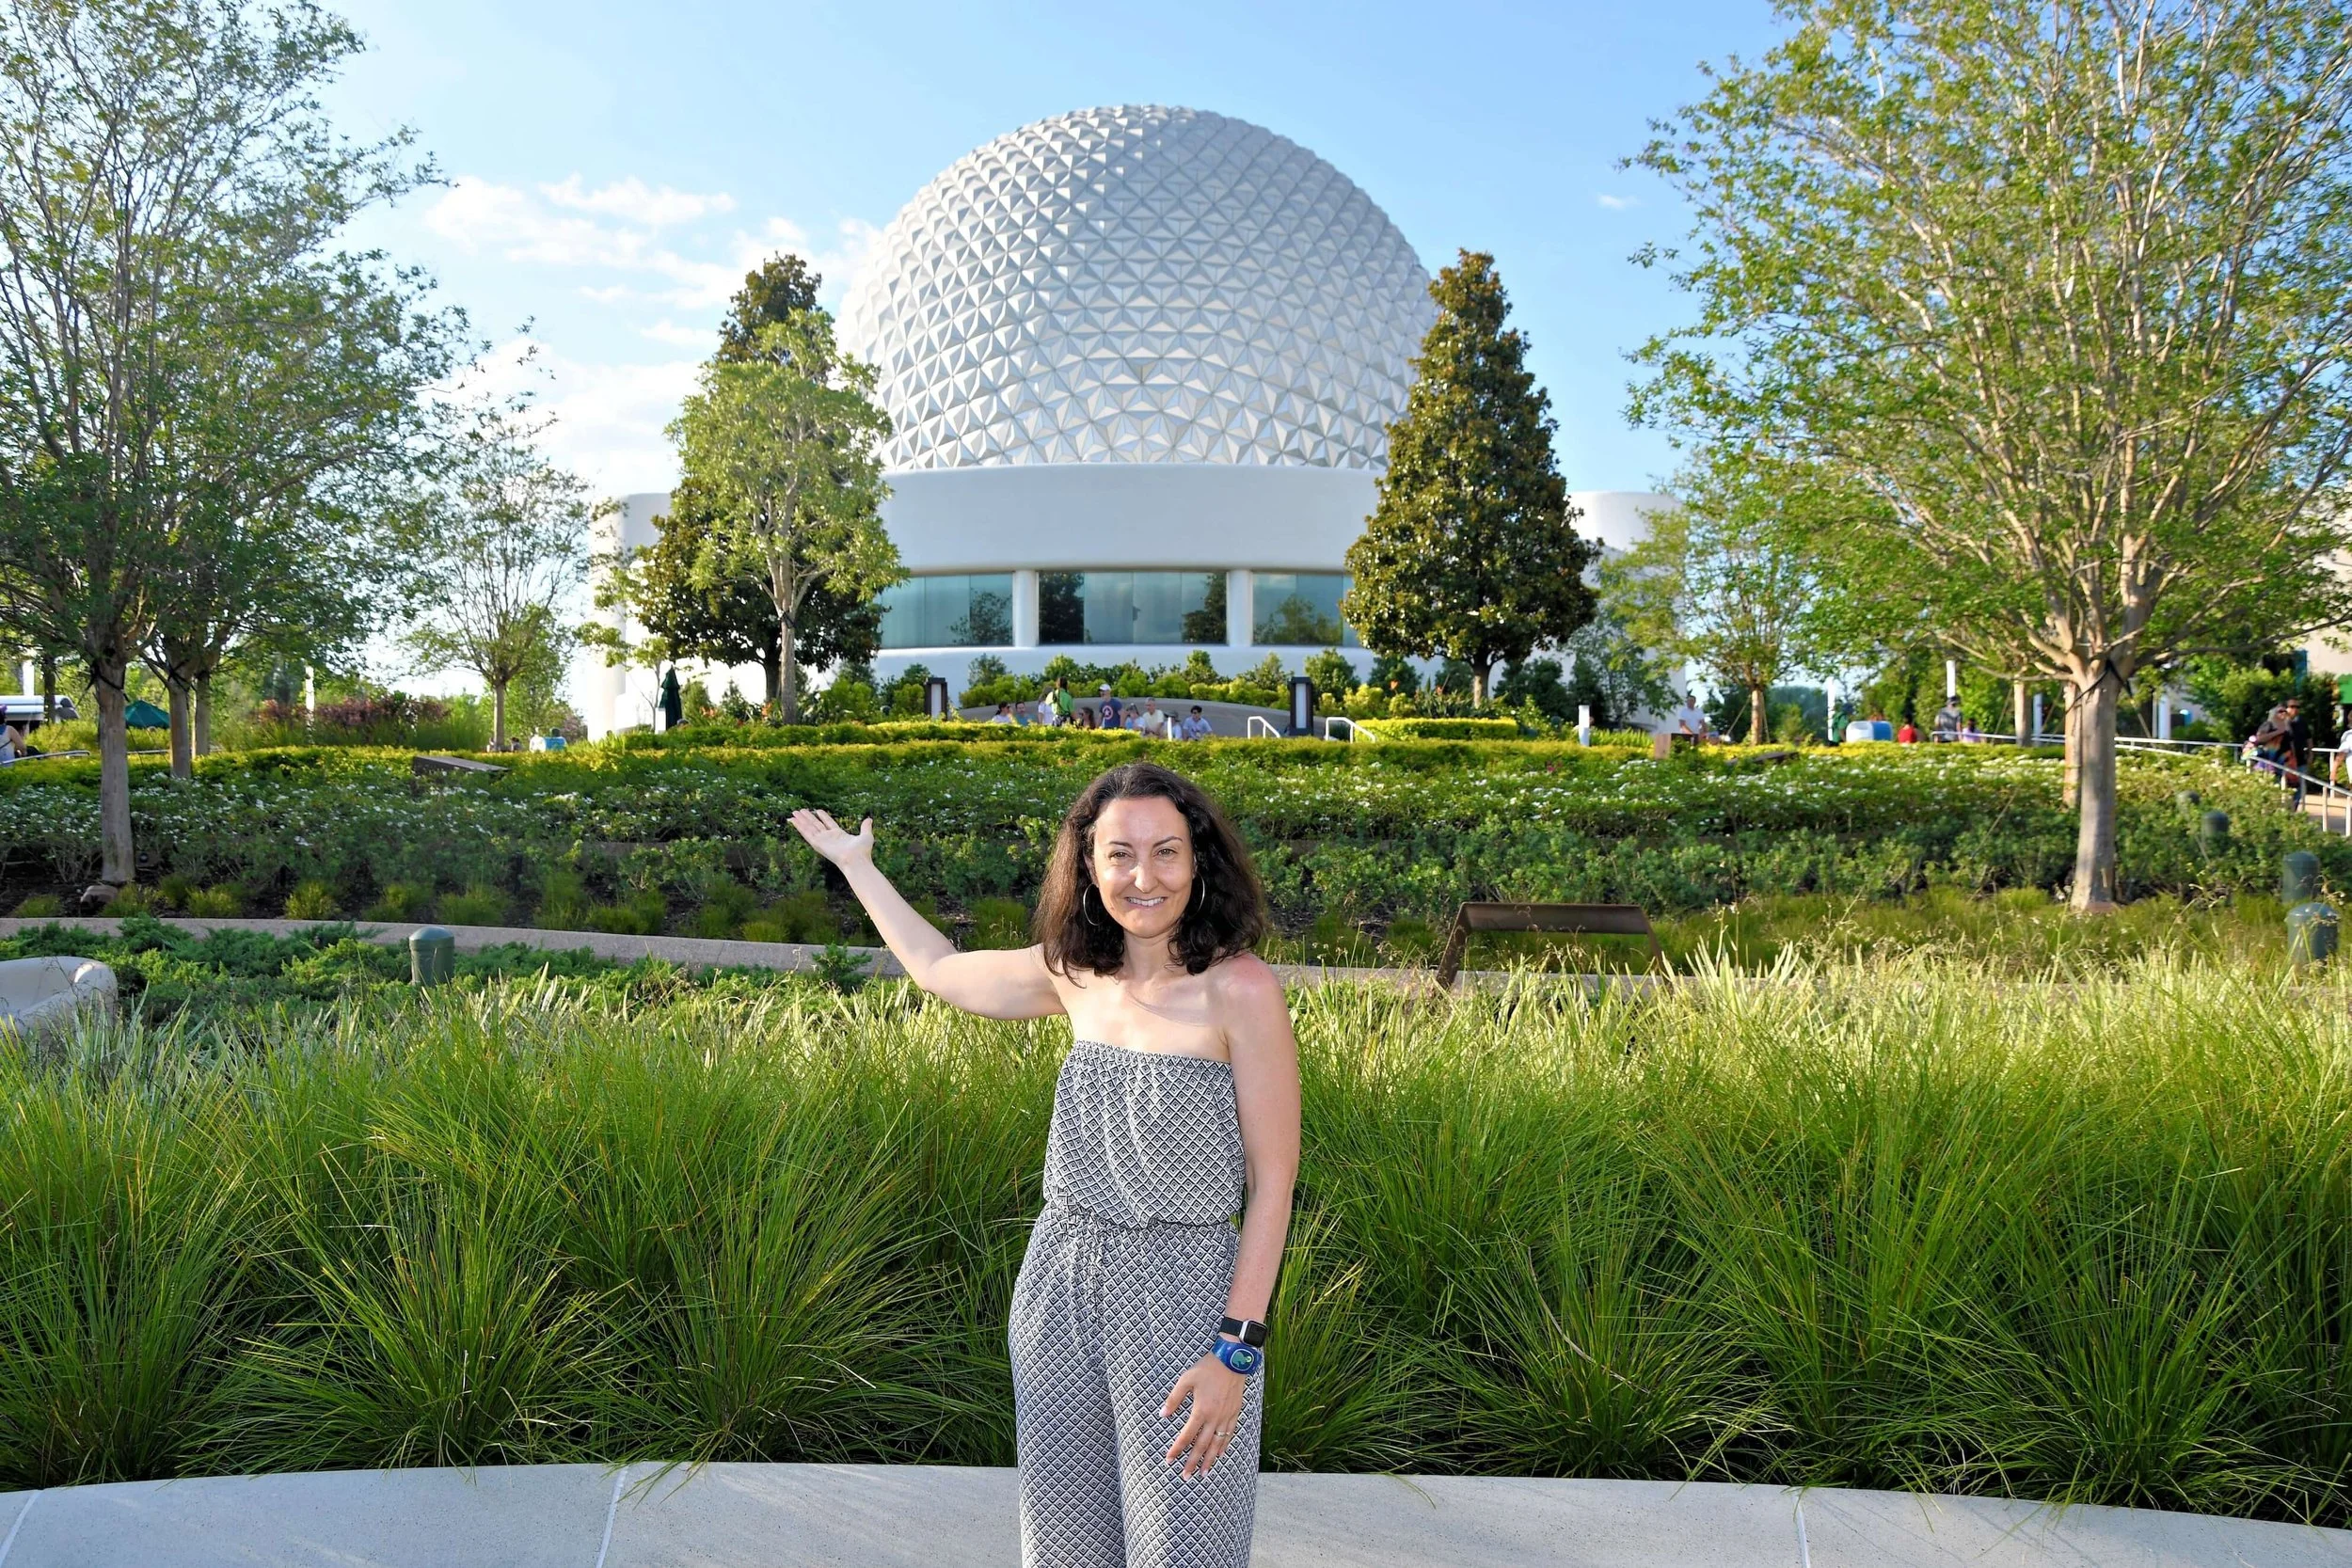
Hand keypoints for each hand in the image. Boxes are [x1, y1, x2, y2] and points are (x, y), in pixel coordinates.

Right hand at [788, 808, 873, 867]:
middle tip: (800, 810)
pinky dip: (799, 826)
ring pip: (809, 828)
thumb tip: (869, 819)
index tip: (817, 810)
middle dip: (808, 818)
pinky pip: (806, 833)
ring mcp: (822, 840)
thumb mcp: (866, 836)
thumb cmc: (862, 852)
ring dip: (801, 820)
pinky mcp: (817, 843)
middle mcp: (829, 838)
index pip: (828, 824)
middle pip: (816, 825)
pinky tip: (793, 821)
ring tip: (794, 813)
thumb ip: (865, 827)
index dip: (823, 817)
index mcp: (839, 836)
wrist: (856, 860)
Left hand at [1161, 1351, 1246, 1477]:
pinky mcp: (1235, 1413)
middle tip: (1186, 1477)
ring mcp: (1226, 1417)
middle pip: (1202, 1446)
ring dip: (1209, 1460)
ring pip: (1217, 1444)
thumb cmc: (1208, 1368)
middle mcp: (1214, 1418)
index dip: (1177, 1450)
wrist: (1233, 1360)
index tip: (1169, 1461)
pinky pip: (1229, 1434)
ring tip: (1203, 1473)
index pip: (1186, 1436)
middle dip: (1193, 1462)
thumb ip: (1174, 1399)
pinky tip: (1220, 1454)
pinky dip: (1224, 1446)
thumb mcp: (1186, 1380)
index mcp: (1201, 1411)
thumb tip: (1162, 1415)